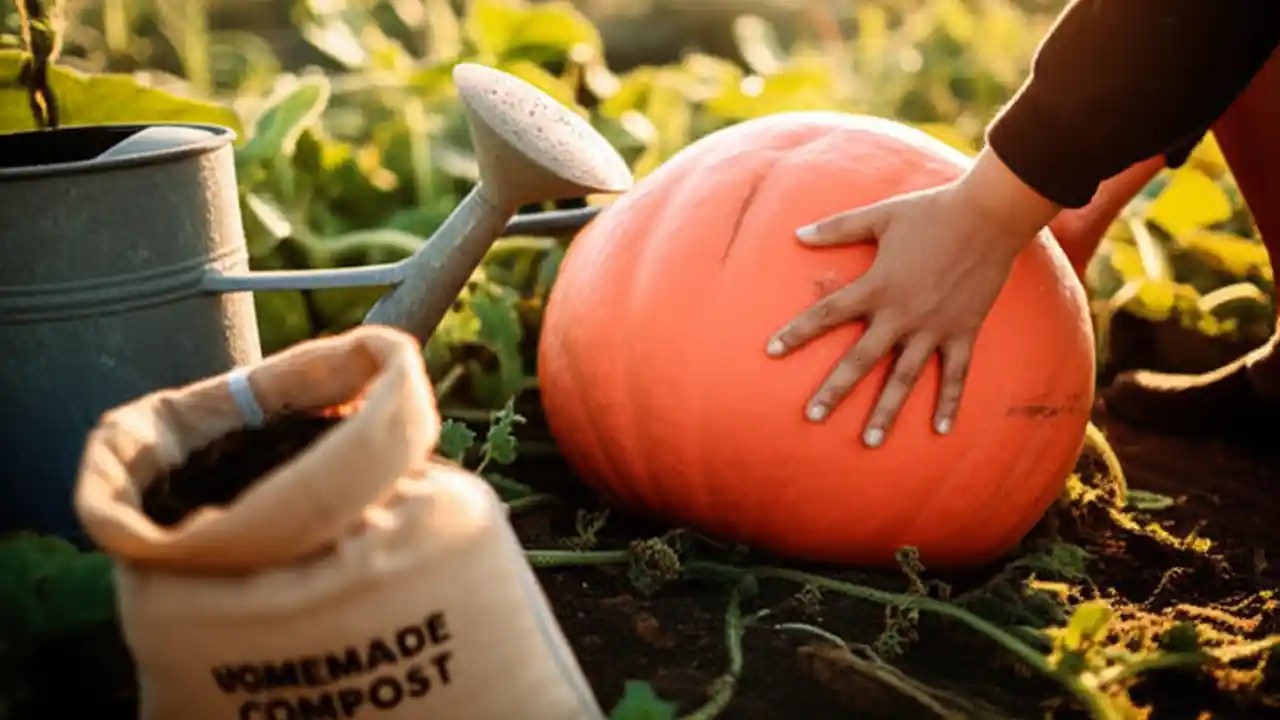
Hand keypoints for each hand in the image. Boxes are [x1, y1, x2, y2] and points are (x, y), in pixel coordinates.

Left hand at [765, 147, 1060, 446]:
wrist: (989, 216)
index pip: (827, 314)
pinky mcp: (963, 332)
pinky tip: (940, 431)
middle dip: (835, 390)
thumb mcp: (879, 216)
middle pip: (861, 360)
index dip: (797, 332)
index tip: (771, 352)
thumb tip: (796, 234)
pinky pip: (955, 375)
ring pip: (904, 378)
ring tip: (870, 441)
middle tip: (812, 417)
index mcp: (877, 286)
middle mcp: (902, 314)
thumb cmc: (930, 212)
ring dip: (886, 411)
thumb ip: (837, 228)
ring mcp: (934, 328)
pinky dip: (948, 402)